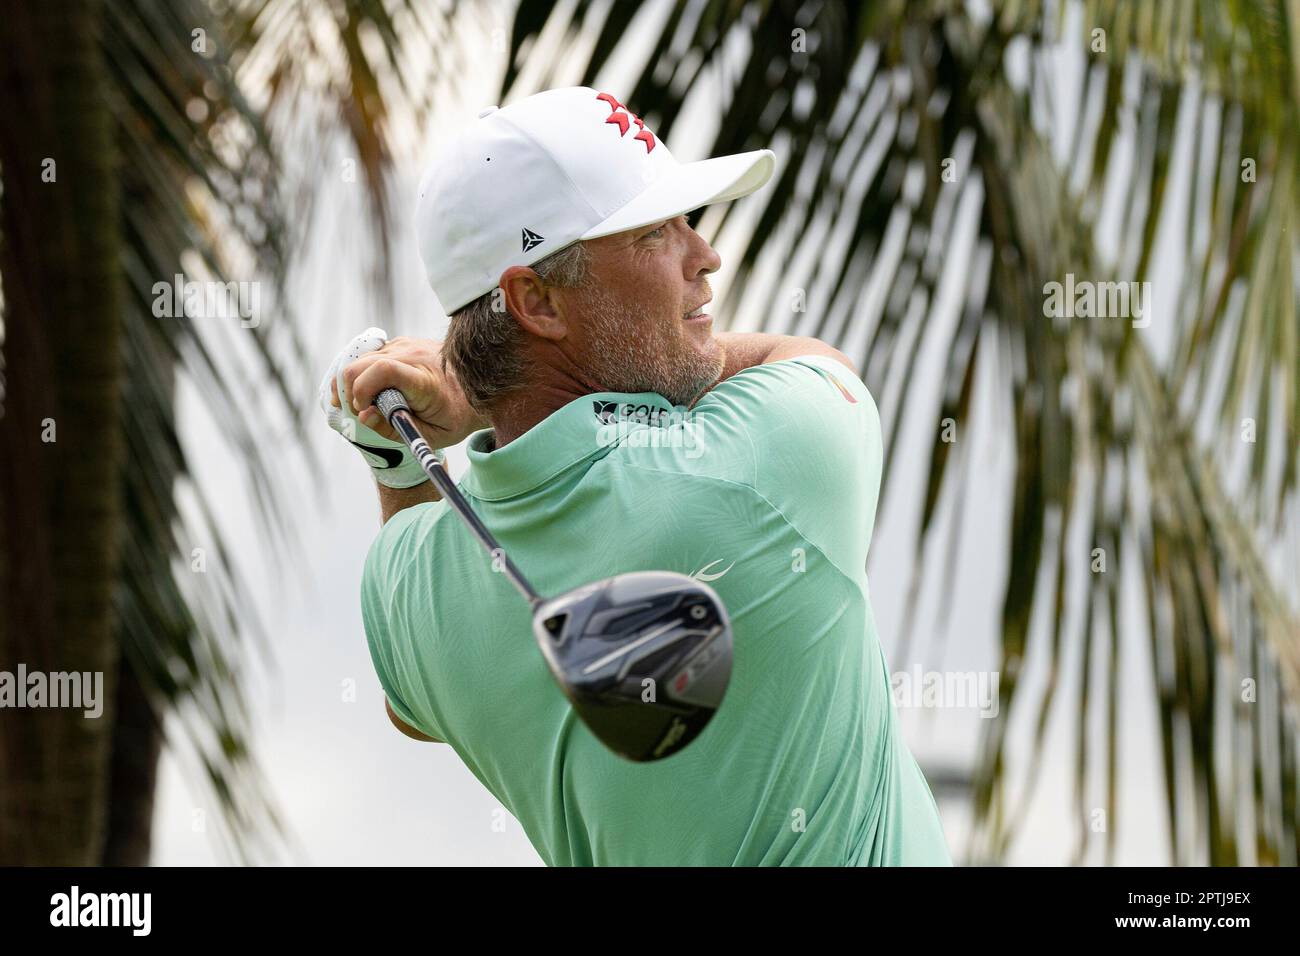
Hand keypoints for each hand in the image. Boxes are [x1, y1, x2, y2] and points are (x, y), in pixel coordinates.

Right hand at [338, 335, 487, 447]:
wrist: (478, 388)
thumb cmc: (456, 416)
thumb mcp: (432, 435)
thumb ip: (395, 429)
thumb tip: (363, 416)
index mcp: (425, 380)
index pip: (384, 371)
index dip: (362, 390)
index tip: (363, 410)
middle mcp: (414, 356)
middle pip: (361, 365)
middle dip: (350, 392)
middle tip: (361, 412)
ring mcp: (406, 345)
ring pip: (360, 359)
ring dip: (353, 383)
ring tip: (364, 404)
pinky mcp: (400, 343)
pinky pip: (369, 356)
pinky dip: (362, 373)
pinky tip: (368, 390)